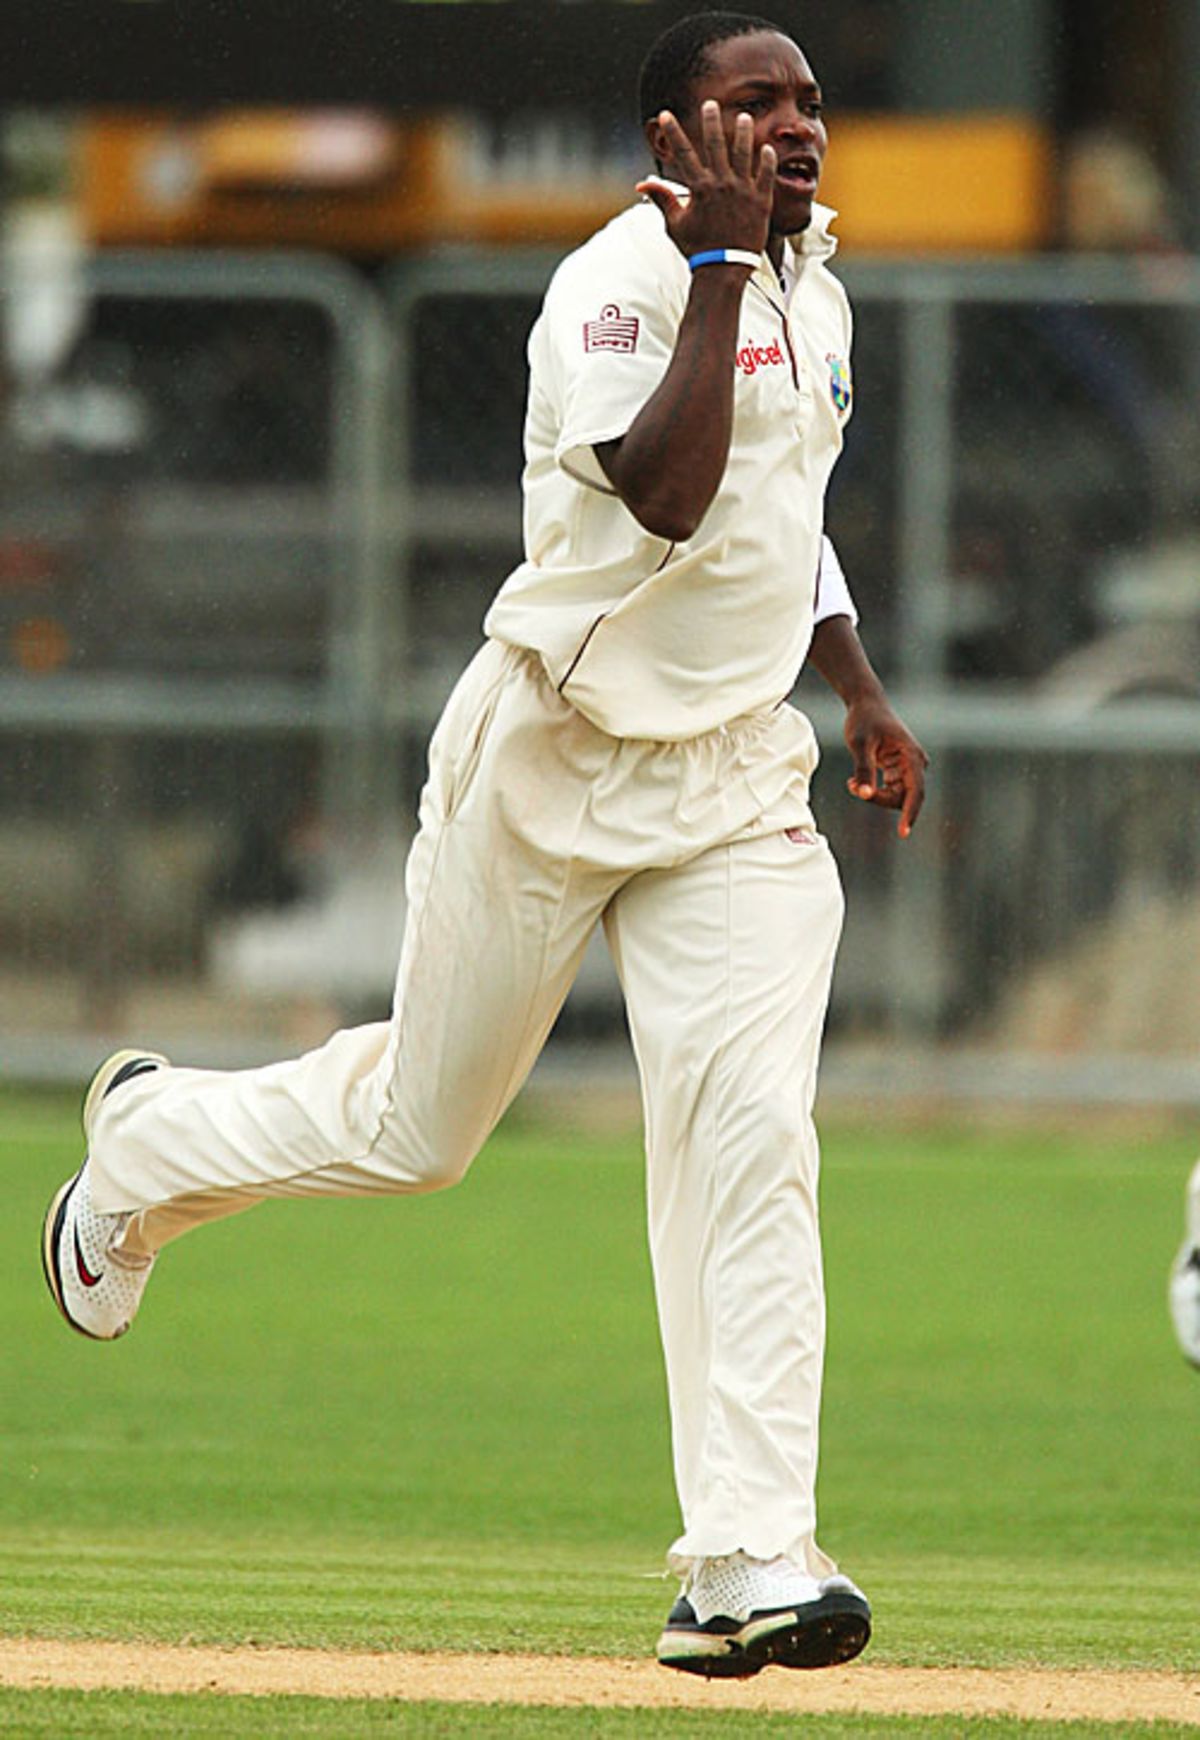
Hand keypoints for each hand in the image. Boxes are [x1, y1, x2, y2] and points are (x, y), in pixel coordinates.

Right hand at [637, 100, 774, 260]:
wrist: (724, 269)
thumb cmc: (698, 249)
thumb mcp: (675, 224)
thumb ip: (662, 199)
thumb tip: (642, 184)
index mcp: (700, 188)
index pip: (683, 153)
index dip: (674, 132)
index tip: (666, 114)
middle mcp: (722, 184)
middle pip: (715, 145)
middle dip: (710, 122)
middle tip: (710, 103)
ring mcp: (743, 191)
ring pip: (744, 154)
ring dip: (742, 133)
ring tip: (743, 116)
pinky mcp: (761, 201)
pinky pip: (766, 175)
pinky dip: (767, 161)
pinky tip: (767, 147)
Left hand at [843, 698, 928, 837]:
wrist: (866, 705)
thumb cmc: (864, 720)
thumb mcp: (859, 744)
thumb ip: (863, 769)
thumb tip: (865, 794)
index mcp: (912, 756)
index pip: (916, 792)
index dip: (910, 814)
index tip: (903, 833)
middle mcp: (915, 764)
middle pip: (903, 798)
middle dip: (878, 799)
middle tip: (854, 787)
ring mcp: (907, 769)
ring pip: (894, 797)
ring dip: (872, 795)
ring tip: (851, 782)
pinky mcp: (897, 772)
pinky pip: (888, 791)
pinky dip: (871, 790)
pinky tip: (854, 782)